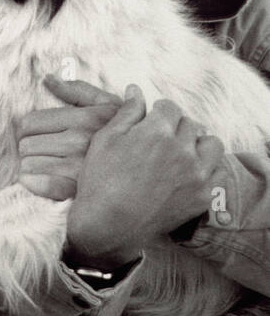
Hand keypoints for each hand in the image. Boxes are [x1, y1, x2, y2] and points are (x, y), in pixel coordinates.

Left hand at [16, 76, 121, 200]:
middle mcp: (79, 141)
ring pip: (28, 164)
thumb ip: (78, 91)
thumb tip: (49, 79)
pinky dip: (32, 182)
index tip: (40, 135)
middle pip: (25, 144)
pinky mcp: (74, 190)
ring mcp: (76, 168)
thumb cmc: (124, 139)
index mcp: (85, 119)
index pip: (29, 122)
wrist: (147, 177)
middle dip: (31, 148)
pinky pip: (36, 183)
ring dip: (33, 166)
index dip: (30, 130)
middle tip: (45, 153)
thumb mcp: (109, 107)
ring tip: (49, 167)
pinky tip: (42, 180)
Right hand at [65, 85, 223, 268]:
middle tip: (160, 139)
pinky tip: (187, 172)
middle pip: (190, 124)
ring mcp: (196, 174)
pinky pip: (216, 171)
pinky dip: (205, 167)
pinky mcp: (202, 195)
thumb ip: (126, 113)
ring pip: (210, 145)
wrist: (109, 224)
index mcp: (157, 131)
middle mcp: (183, 149)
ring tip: (180, 152)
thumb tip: (136, 90)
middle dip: (175, 127)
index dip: (158, 112)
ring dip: (197, 144)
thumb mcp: (105, 139)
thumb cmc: (100, 180)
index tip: (151, 120)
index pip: (169, 107)